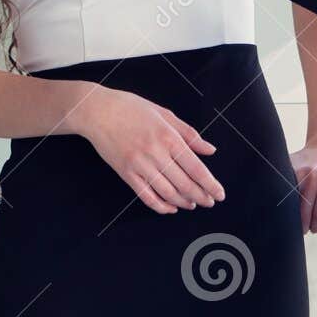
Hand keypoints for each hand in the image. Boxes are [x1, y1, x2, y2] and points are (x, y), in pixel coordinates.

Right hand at [71, 85, 226, 213]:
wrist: (97, 111)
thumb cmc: (131, 108)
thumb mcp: (164, 114)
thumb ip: (189, 133)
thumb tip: (210, 150)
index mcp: (168, 136)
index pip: (196, 168)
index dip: (210, 184)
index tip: (219, 194)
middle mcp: (156, 153)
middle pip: (184, 184)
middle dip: (200, 196)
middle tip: (209, 202)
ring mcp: (139, 165)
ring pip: (167, 193)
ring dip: (183, 202)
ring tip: (192, 204)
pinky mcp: (126, 173)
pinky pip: (146, 196)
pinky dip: (160, 206)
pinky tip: (170, 208)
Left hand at [289, 133, 316, 234]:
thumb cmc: (311, 160)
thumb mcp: (293, 165)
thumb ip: (283, 179)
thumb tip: (266, 200)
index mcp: (299, 171)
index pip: (293, 200)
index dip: (291, 217)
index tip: (289, 227)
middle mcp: (316, 173)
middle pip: (309, 208)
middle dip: (305, 224)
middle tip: (304, 230)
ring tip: (315, 230)